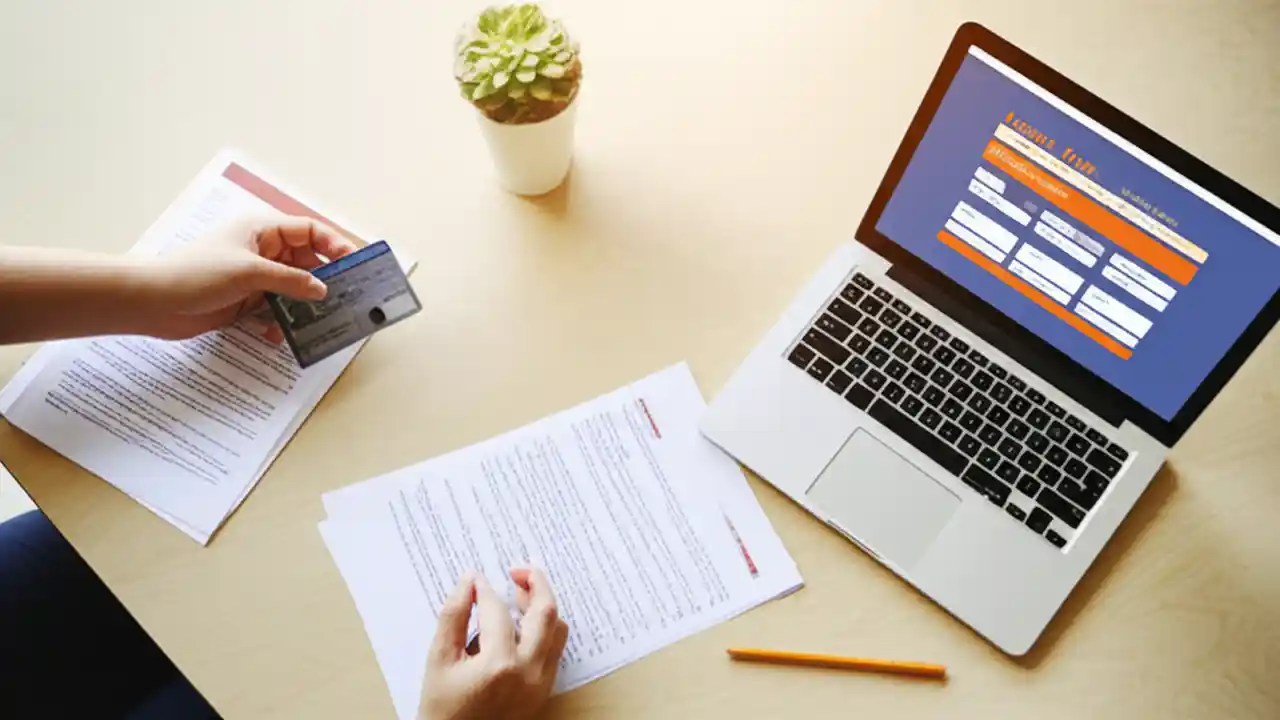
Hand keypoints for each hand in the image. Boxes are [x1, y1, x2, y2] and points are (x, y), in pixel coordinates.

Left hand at [137, 215, 357, 341]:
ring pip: (293, 288)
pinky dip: (280, 321)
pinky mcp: (246, 301)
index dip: (334, 244)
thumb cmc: (195, 274)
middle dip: (323, 279)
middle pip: (306, 261)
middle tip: (344, 297)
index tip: (353, 263)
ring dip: (302, 305)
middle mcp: (262, 251)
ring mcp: (254, 277)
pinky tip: (278, 333)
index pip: (309, 230)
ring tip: (318, 320)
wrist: (152, 302)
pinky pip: (275, 309)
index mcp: (262, 230)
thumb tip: (323, 290)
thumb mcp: (250, 273)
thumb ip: (292, 281)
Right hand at [419, 568, 568, 719]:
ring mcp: (541, 683)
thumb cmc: (442, 709)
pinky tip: (523, 622)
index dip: (485, 589)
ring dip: (542, 606)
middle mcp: (528, 672)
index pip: (498, 611)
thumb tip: (470, 580)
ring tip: (519, 595)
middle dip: (534, 582)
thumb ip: (454, 615)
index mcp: (499, 664)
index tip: (475, 580)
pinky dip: (544, 629)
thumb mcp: (439, 659)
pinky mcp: (545, 690)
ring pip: (557, 630)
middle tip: (517, 570)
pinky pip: (555, 649)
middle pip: (546, 612)